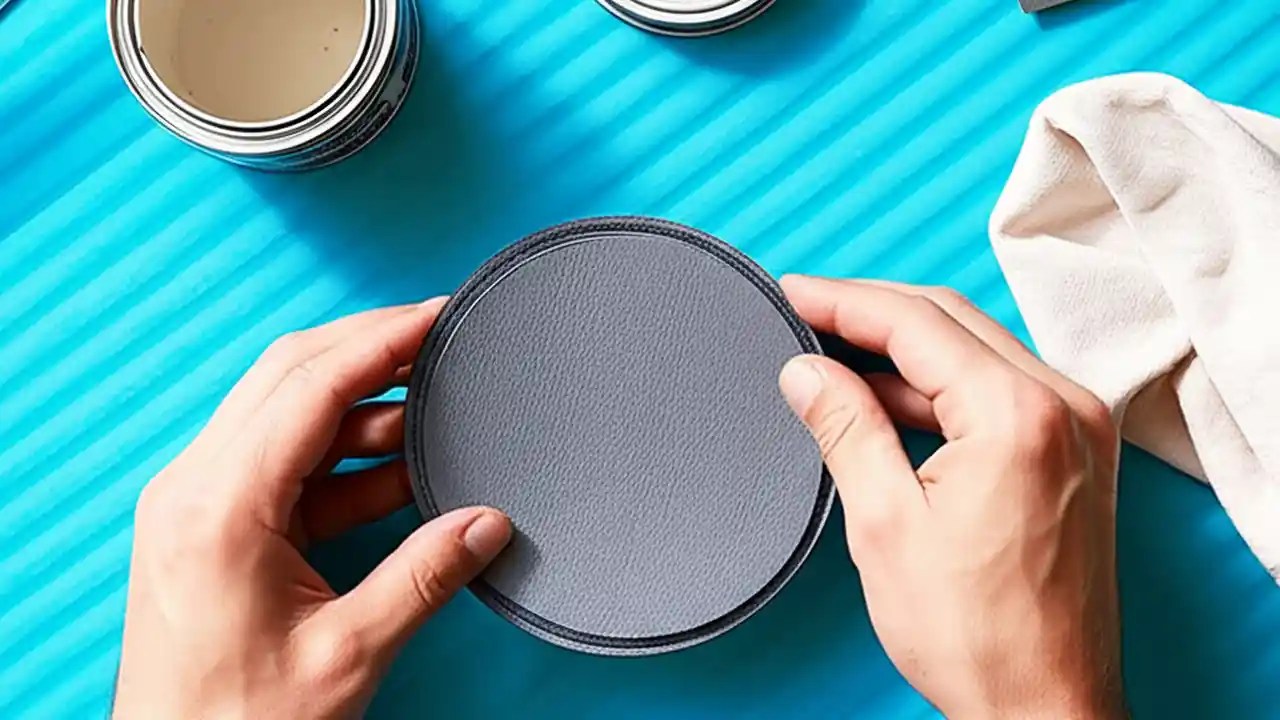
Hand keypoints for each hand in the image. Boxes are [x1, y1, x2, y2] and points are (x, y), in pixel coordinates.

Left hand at [113, 300, 511, 719]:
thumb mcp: (346, 654)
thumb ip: (423, 578)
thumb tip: (488, 523)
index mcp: (219, 507)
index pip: (310, 385)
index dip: (382, 340)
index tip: (435, 315)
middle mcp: (193, 489)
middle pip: (287, 376)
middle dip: (369, 348)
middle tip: (437, 336)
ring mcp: (194, 504)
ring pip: (283, 413)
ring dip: (359, 405)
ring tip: (431, 408)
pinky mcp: (208, 526)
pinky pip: (280, 463)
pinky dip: (340, 456)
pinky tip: (397, 466)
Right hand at [777, 276, 1124, 719]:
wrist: (1047, 709)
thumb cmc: (978, 637)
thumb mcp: (886, 525)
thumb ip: (846, 428)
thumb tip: (806, 371)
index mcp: (1017, 415)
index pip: (915, 322)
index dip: (841, 300)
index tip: (791, 293)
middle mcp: (1064, 406)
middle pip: (952, 320)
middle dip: (872, 311)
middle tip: (806, 313)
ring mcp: (1079, 428)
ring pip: (978, 349)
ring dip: (906, 348)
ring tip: (834, 355)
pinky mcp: (1076, 454)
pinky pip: (1000, 389)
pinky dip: (942, 386)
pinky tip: (890, 398)